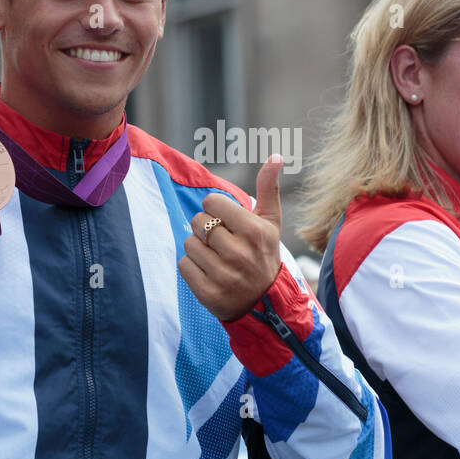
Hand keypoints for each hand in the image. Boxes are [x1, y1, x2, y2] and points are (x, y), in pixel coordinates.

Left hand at [180, 155, 283, 320]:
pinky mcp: (209, 293)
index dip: (216, 210)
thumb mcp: (270, 222)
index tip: (227, 223)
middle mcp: (240, 253)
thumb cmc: (263, 253)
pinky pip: (183, 265)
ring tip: (217, 258)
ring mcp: (224, 275)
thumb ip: (268, 188)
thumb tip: (276, 156)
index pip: (211, 202)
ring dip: (198, 248)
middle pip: (197, 221)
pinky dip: (192, 267)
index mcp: (254, 231)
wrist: (265, 302)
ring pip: (188, 243)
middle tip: (222, 242)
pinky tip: (209, 272)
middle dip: (205, 229)